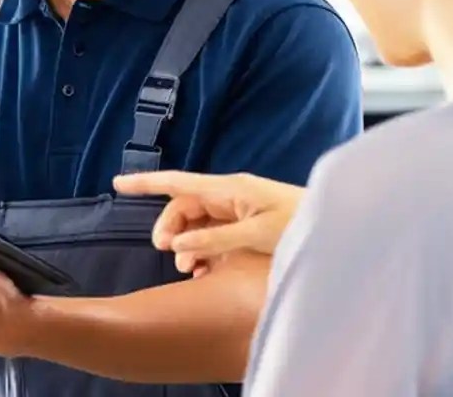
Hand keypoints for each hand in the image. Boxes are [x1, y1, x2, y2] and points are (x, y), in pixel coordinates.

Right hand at [112, 171, 303, 272]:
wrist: (334, 225)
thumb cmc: (301, 223)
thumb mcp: (257, 235)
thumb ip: (215, 240)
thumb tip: (178, 243)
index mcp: (229, 189)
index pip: (178, 182)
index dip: (146, 183)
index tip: (118, 183)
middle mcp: (230, 195)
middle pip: (184, 207)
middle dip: (169, 228)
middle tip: (166, 253)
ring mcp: (237, 209)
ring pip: (196, 222)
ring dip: (185, 243)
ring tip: (185, 268)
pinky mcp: (246, 223)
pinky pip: (212, 233)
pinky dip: (201, 249)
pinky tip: (201, 269)